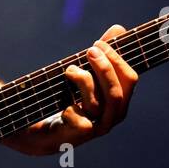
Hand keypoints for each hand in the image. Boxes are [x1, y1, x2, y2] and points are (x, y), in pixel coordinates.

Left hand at [2, 25, 137, 156]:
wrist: (39, 128)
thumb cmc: (66, 95)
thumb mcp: (84, 69)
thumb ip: (102, 52)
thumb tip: (119, 29)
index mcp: (118, 99)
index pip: (130, 79)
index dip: (116, 58)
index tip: (99, 42)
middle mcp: (110, 117)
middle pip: (117, 93)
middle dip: (104, 68)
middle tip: (89, 50)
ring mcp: (94, 130)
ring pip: (97, 105)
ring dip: (83, 81)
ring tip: (69, 70)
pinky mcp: (75, 139)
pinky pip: (81, 122)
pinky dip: (71, 109)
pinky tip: (64, 105)